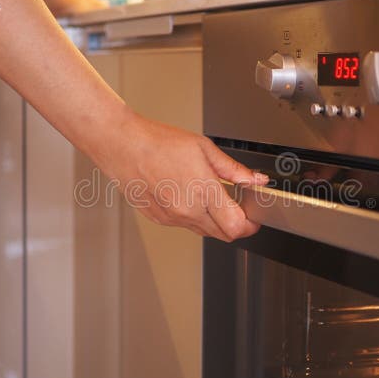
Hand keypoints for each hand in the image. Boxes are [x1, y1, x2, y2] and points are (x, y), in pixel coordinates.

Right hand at [92, 112, 268, 241]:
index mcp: (203, 191)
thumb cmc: (158, 142)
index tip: (253, 217)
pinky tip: (188, 195)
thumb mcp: (204, 148)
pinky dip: (194, 216)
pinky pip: (185, 226)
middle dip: (236, 226)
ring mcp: (172, 218)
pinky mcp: (160, 219)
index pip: (236, 226)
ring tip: (211, 196)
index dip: (250, 225)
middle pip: (224, 235)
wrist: (122, 146)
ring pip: (205, 232)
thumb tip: (256, 180)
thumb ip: (233, 170)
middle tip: (238, 208)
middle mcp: (187, 210)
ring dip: (215, 221)